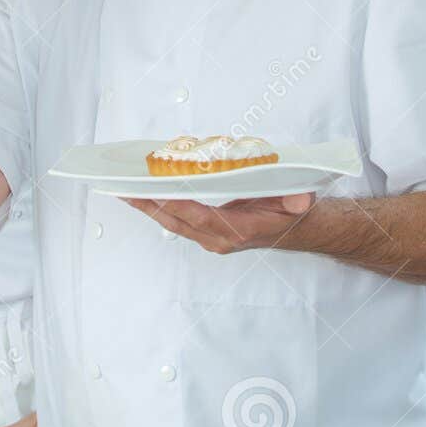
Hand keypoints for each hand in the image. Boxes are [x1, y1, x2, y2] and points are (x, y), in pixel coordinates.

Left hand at [123, 193, 314, 254]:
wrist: (294, 228)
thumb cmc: (291, 212)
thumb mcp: (300, 202)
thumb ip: (298, 201)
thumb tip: (300, 200)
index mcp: (238, 230)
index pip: (201, 217)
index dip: (177, 205)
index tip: (155, 192)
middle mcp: (219, 238)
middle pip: (177, 222)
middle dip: (150, 206)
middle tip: (125, 189)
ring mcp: (210, 238)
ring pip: (173, 223)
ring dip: (149, 207)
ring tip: (125, 190)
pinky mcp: (206, 233)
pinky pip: (177, 221)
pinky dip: (159, 208)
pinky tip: (144, 195)